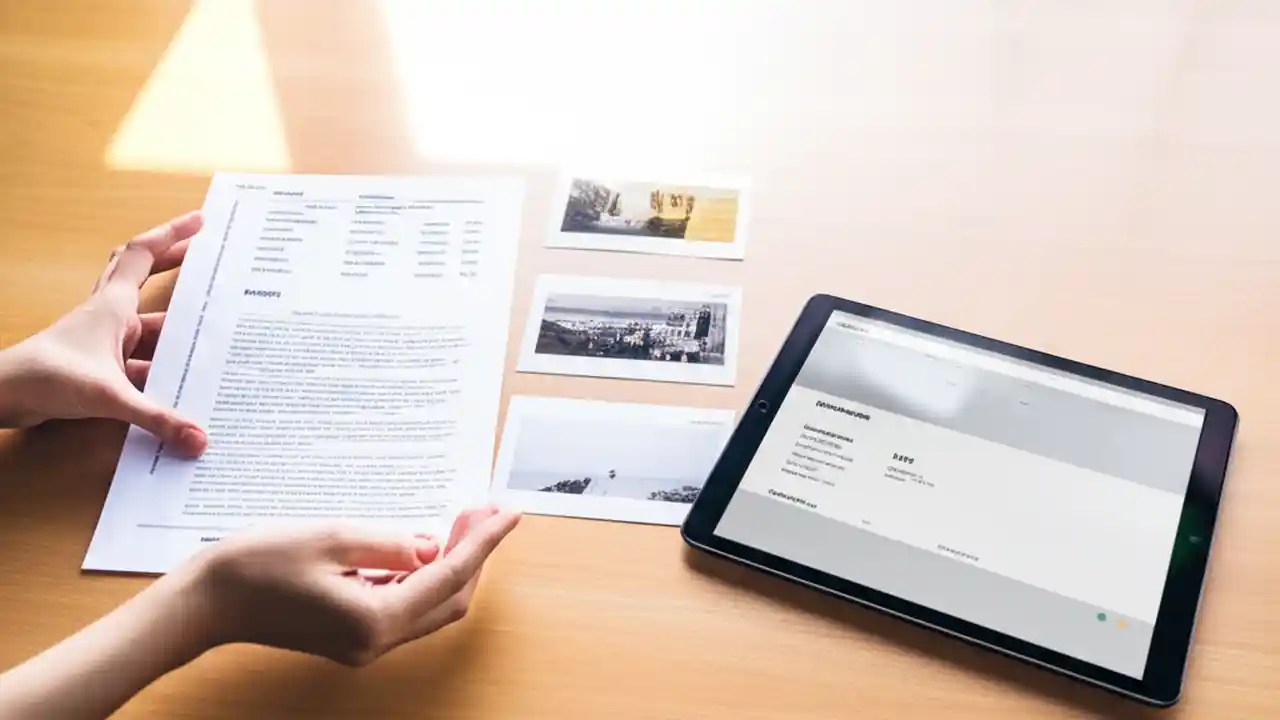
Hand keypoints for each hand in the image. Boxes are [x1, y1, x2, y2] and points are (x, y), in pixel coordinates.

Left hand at [0, 211, 207, 455]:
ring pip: (145, 320)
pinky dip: (160, 361)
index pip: (144, 254)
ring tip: (211, 326)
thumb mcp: (109, 397)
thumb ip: (157, 417)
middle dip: (175, 263)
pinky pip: (139, 354)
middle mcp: (108, 315)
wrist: (2, 395)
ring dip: (173, 322)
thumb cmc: (48, 378)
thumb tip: (200, 439)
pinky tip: (180, 375)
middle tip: (207, 259)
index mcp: (112, 306)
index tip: (200, 221)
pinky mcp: (98, 364)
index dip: (172, 234)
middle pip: (143, 275)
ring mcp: (102, 339)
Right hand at [188, 507, 520, 665]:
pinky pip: (402, 606)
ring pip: (429, 605)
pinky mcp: (349, 635)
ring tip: (463, 520)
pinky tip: (424, 545)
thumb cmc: (257, 564)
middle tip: (485, 510)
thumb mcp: (334, 537)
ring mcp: (361, 643)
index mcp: (374, 620)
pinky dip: (422, 576)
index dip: (485, 542)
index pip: (450, 576)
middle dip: (475, 553)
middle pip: (450, 599)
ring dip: (451, 564)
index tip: (508, 513)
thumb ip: (393, 543)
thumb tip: (434, 548)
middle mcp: (374, 641)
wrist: (204, 601)